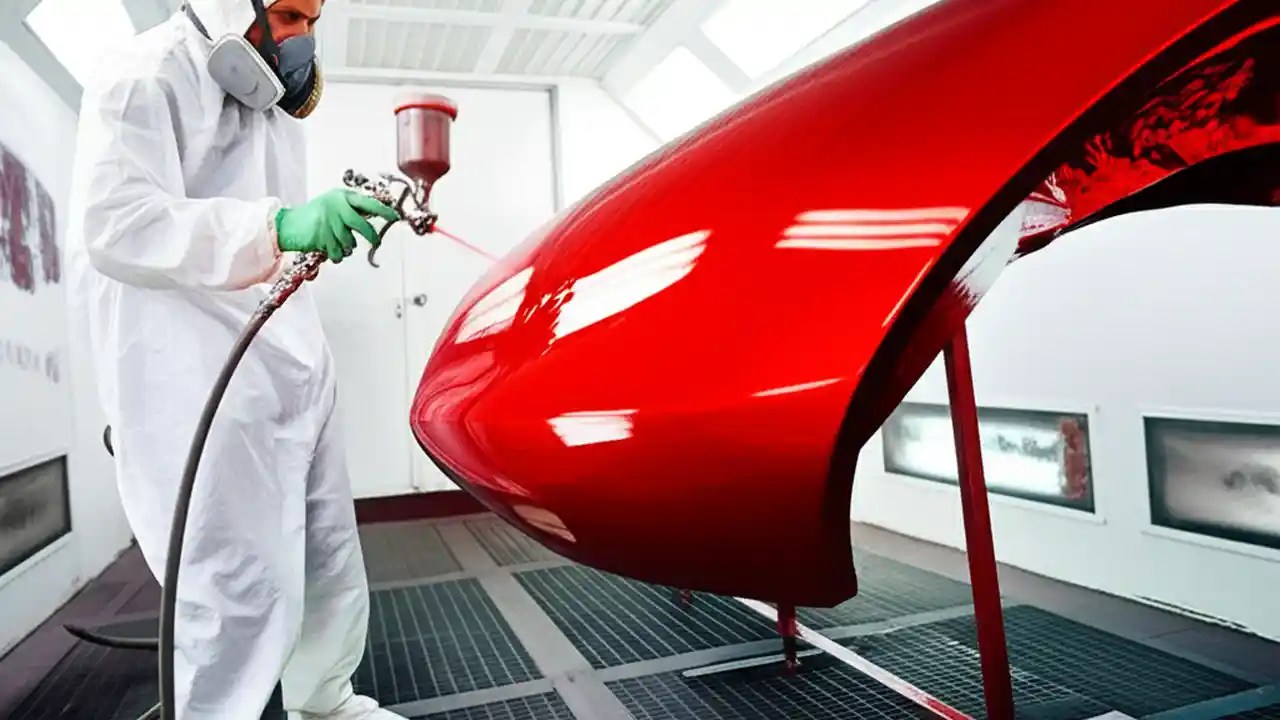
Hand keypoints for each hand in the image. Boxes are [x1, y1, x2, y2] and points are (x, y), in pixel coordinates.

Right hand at [275, 189, 399, 262]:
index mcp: (341, 197)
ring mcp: (329, 223)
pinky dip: (337, 255)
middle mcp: (336, 208)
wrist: (288, 225)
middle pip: (362, 226)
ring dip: (347, 247)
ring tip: (337, 241)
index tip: (395, 216)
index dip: (382, 210)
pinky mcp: (323, 238)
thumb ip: (351, 207)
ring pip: (351, 242)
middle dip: (372, 236)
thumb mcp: (333, 203)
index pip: (367, 203)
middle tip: (376, 242)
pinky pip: (339, 253)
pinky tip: (329, 248)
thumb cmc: (313, 215)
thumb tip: (375, 213)